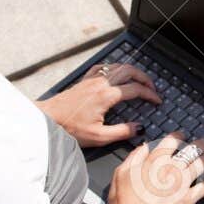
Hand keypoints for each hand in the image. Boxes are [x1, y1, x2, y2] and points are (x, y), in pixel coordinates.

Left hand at [39, 63, 160, 146]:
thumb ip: (122, 132)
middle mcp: (101, 83)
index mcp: (106, 96)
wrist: (47, 120)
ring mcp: (92, 79)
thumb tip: (139, 128)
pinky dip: (115, 68)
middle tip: (152, 88)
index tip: (157, 100)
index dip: (150, 94)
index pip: (135, 89)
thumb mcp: (98, 137)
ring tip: (139, 81)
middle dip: (145, 78)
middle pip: (130, 71)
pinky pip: (104, 67)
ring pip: (118, 66)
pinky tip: (116, 74)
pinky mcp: (84, 80)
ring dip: (132, 71)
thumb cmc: (69, 128)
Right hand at [107, 134, 203, 203]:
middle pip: (191, 150)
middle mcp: (171, 169)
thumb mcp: (122, 172)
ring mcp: (181, 183)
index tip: (183, 135)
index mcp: (155, 161)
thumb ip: (135, 157)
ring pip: (201, 165)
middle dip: (201, 144)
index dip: (179, 136)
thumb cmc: (124, 200)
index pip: (171, 142)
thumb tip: (144, 146)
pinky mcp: (187, 199)